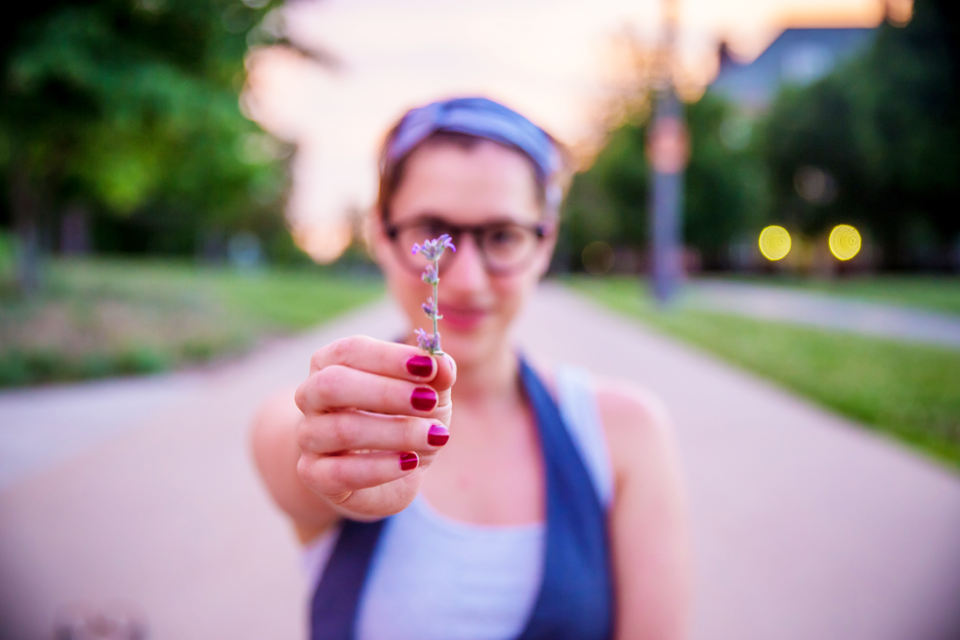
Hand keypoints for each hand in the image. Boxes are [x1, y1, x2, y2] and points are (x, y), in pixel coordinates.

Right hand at [294, 336, 455, 518]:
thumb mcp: (428, 394)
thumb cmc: (404, 417)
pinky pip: (340, 472)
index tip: (429, 367)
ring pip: (341, 430)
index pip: (351, 350)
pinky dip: (380, 467)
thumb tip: (443, 364)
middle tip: (429, 401)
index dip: (389, 357)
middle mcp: (311, 396)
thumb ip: (436, 376)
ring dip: (395, 432)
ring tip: (434, 436)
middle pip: (332, 385)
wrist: (388, 471)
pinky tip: (411, 463)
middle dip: (386, 392)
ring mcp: (308, 436)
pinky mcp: (314, 475)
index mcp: (332, 363)